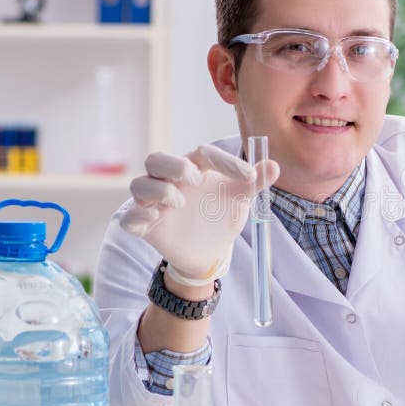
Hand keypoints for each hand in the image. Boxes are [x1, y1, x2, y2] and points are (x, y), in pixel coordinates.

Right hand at [120, 144, 279, 280]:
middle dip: (174, 165)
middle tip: (197, 180)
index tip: (250, 178)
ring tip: (180, 203)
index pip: (203, 153)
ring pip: (139, 184)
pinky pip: (129, 217)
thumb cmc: (220, 217)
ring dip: (158, 189)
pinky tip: (155, 218)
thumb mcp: (240, 200)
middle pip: (157, 159)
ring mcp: (154, 203)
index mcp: (195, 169)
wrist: (209, 252)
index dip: (225, 161)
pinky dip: (138, 215)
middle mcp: (170, 181)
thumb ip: (255, 182)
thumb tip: (275, 165)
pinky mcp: (144, 226)